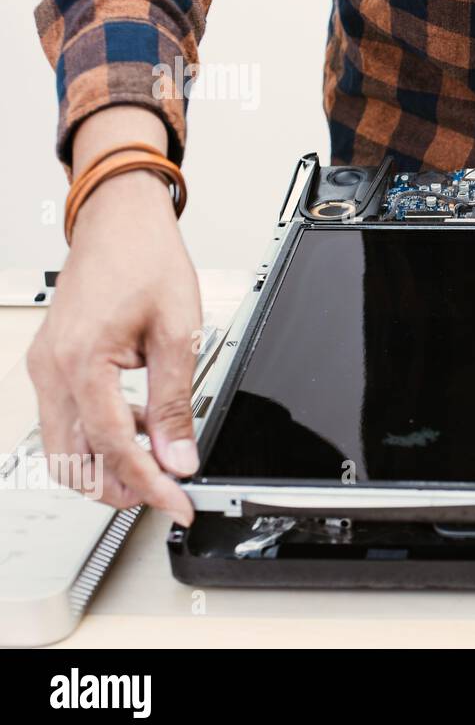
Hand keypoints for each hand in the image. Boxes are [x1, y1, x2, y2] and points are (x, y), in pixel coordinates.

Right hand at [26, 108, 198, 522]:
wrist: (119, 221)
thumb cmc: (145, 259)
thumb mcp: (178, 332)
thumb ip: (176, 401)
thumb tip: (179, 455)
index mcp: (81, 361)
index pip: (113, 446)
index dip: (149, 484)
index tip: (178, 504)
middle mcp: (51, 369)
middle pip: (76, 459)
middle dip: (120, 487)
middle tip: (166, 495)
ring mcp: (45, 367)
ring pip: (65, 446)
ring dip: (107, 466)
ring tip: (157, 465)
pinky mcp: (51, 364)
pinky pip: (67, 419)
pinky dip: (99, 438)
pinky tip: (139, 431)